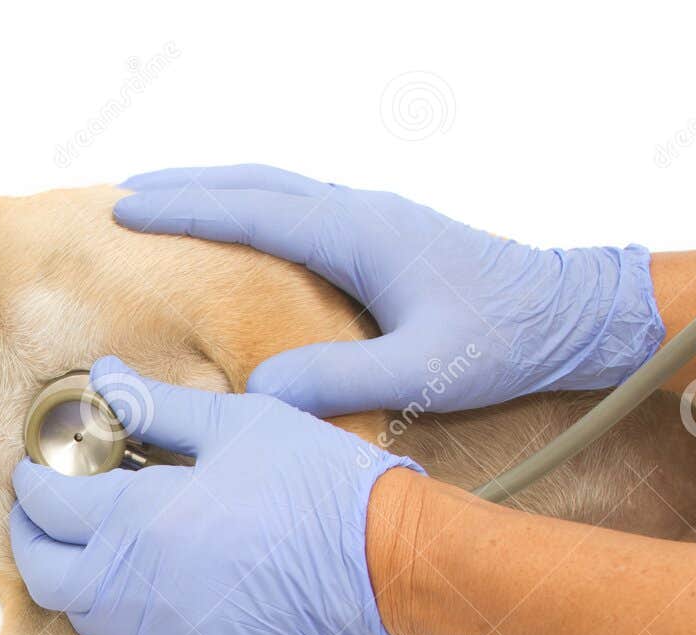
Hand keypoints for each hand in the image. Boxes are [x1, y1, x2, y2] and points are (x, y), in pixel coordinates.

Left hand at [9, 357, 422, 634]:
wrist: (384, 566)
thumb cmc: (317, 488)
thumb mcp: (236, 424)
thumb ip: (155, 405)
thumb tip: (102, 377)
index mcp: (140, 521)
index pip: (48, 505)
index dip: (33, 480)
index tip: (36, 465)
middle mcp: (138, 590)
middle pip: (45, 575)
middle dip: (33, 537)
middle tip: (45, 509)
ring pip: (85, 615)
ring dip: (78, 577)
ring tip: (100, 540)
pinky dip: (128, 616)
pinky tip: (154, 582)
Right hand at [114, 165, 664, 415]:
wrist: (570, 312)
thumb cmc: (504, 339)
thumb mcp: (425, 369)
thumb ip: (343, 380)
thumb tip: (261, 392)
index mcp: (359, 234)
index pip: (253, 212)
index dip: (186, 211)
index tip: (128, 210)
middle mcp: (359, 212)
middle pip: (255, 182)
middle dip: (187, 186)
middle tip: (125, 195)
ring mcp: (371, 218)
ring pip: (276, 186)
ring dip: (217, 188)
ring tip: (166, 200)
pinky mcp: (381, 234)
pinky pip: (297, 204)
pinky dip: (251, 204)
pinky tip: (240, 227)